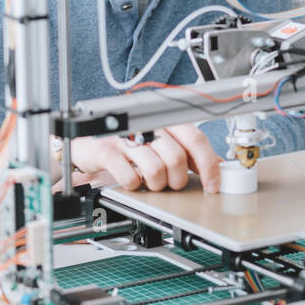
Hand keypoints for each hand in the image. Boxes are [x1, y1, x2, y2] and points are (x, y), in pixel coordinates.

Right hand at [68, 125, 223, 193]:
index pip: (195, 139)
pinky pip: (130, 177)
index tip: (212, 185)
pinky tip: (131, 179)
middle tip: (170, 182)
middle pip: (177, 158)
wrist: (87, 141)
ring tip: (149, 181)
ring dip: (156, 184)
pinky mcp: (106, 150)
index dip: (208, 165)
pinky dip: (134, 185)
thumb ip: (187, 151)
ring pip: (156, 169)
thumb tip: (217, 167)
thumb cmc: (127, 142)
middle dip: (177, 179)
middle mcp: (147, 124)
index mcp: (164, 119)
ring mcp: (125, 137)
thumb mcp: (160, 140)